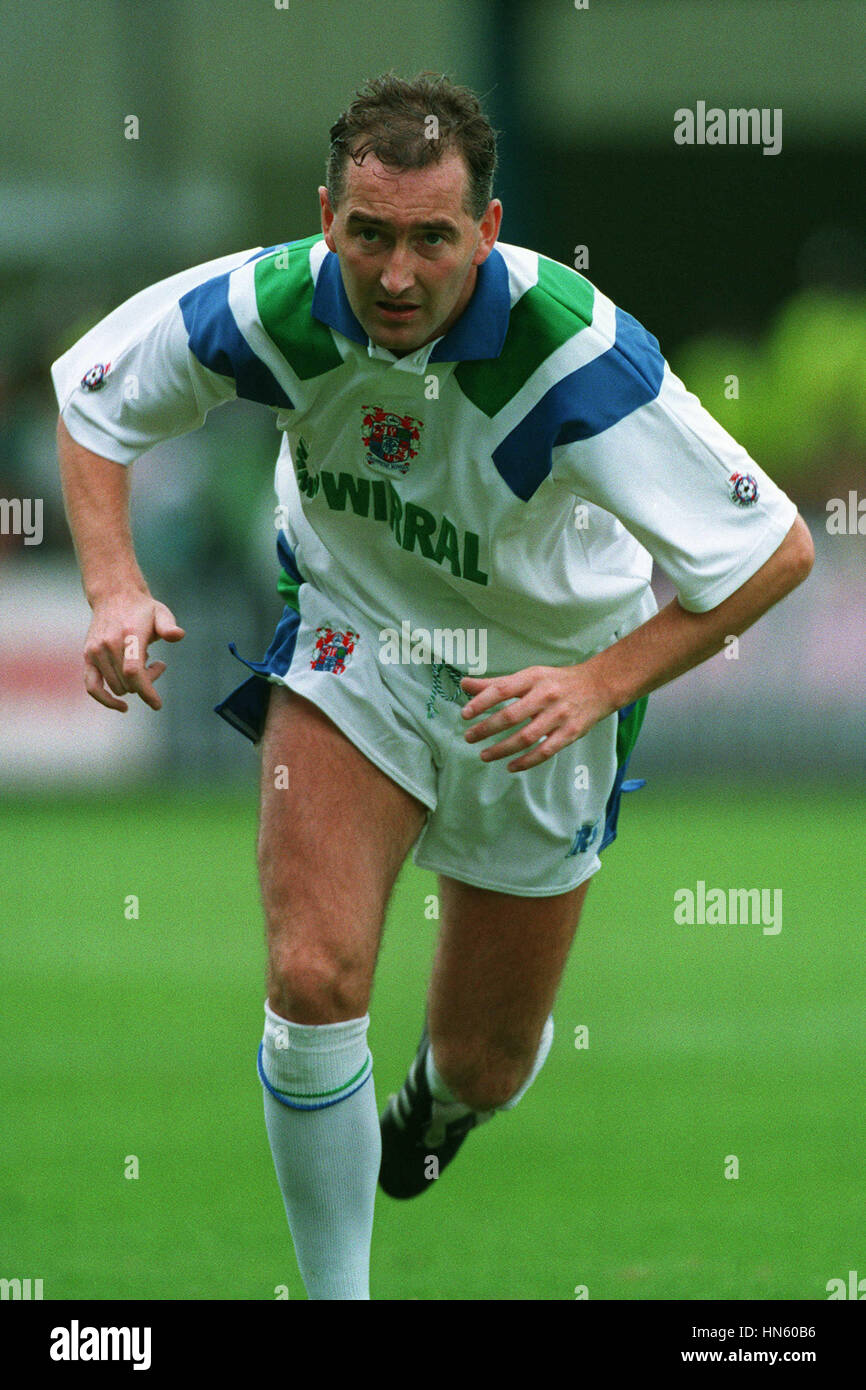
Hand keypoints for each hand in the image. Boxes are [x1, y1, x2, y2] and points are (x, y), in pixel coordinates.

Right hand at [83, 591, 184, 711]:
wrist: (114, 596)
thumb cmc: (142, 609)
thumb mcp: (161, 613)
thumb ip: (169, 626)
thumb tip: (178, 635)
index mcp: (129, 635)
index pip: (134, 672)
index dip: (146, 691)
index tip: (157, 704)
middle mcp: (109, 644)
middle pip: (129, 683)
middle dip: (147, 682)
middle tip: (156, 665)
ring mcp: (96, 651)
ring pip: (116, 687)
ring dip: (133, 685)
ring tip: (144, 664)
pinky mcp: (88, 656)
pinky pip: (92, 687)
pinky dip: (105, 699)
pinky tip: (121, 706)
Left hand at [460, 663, 614, 772]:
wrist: (598, 686)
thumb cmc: (556, 682)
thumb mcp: (528, 676)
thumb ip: (496, 683)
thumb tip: (465, 684)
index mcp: (533, 678)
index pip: (501, 690)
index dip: (481, 702)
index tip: (465, 714)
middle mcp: (545, 695)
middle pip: (511, 715)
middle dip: (486, 729)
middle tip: (469, 737)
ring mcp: (559, 715)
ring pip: (526, 737)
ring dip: (502, 749)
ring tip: (484, 755)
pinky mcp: (570, 733)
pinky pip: (545, 751)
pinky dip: (526, 761)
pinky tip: (510, 766)